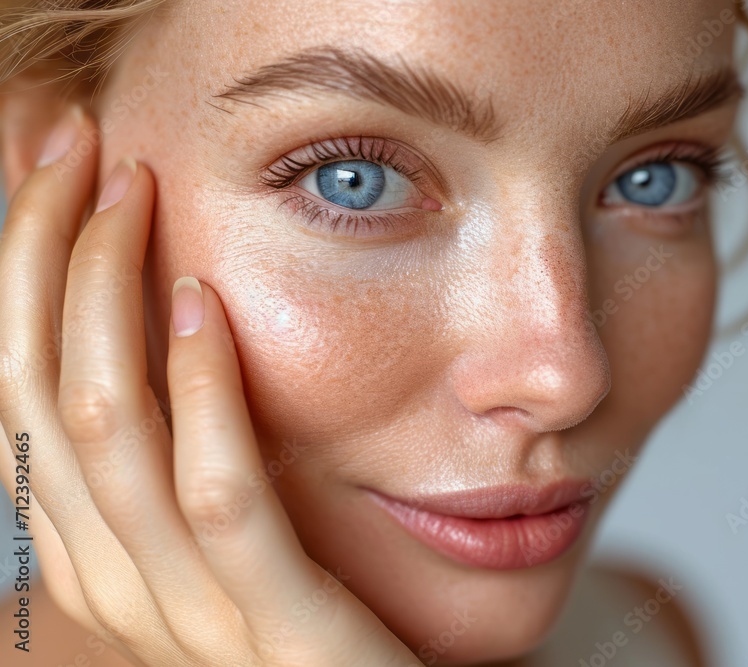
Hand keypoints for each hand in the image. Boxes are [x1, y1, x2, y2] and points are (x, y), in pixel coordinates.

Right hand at [0, 106, 421, 665]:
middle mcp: (124, 587)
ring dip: (103, 293)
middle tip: (81, 146)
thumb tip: (160, 323)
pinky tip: (202, 303)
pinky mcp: (282, 631)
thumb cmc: (325, 615)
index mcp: (101, 559)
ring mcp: (193, 617)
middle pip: (40, 397)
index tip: (59, 173)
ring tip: (133, 191)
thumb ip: (184, 455)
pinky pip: (218, 498)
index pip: (23, 397)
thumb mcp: (235, 533)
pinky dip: (200, 393)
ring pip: (105, 433)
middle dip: (46, 254)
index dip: (23, 275)